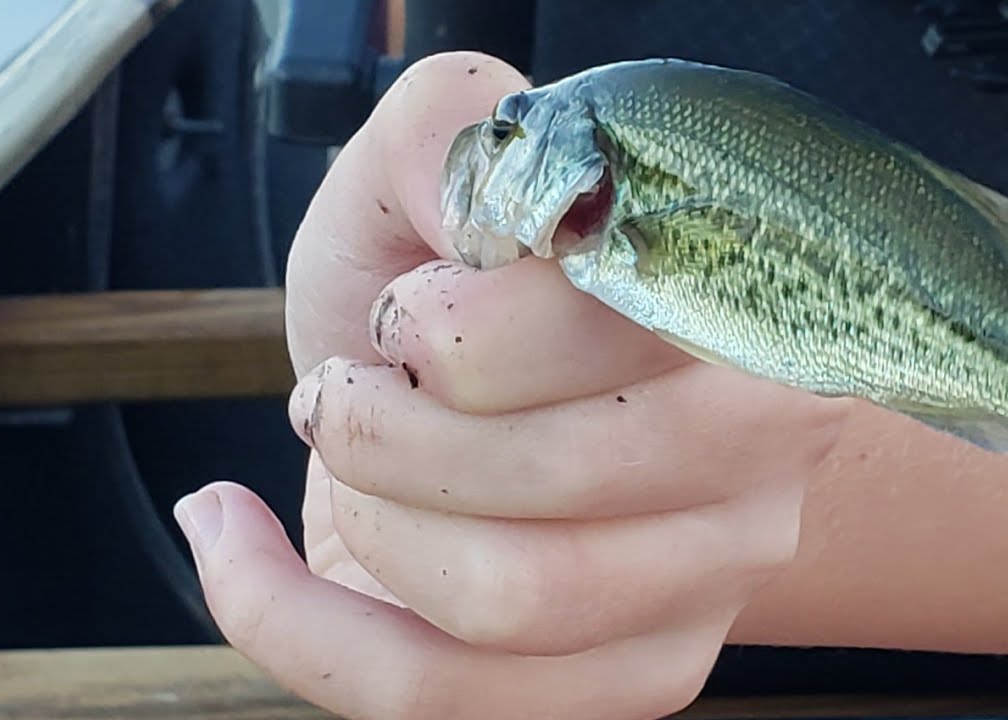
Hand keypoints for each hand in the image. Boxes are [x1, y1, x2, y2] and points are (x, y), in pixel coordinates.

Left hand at [174, 51, 847, 719]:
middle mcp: (762, 445)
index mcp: (738, 295)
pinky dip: (291, 617)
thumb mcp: (436, 166)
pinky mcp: (637, 676)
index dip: (448, 320)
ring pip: (503, 598)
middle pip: (553, 473)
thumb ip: (452, 134)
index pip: (595, 322)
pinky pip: (435, 696)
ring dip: (367, 516)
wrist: (497, 396)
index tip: (405, 308)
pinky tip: (246, 545)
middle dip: (383, 426)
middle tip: (356, 387)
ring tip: (347, 462)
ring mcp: (711, 578)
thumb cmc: (465, 282)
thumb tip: (479, 214)